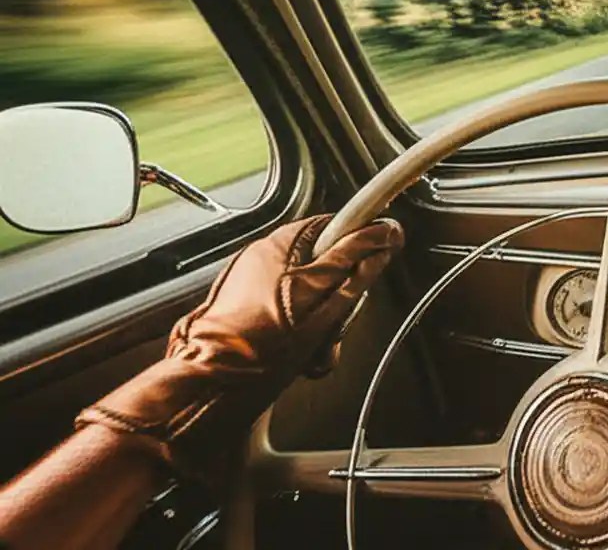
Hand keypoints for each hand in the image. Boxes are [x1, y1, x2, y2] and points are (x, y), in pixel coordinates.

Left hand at [75, 214, 403, 484]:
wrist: (216, 384)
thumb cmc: (262, 343)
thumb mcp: (324, 298)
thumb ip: (358, 262)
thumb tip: (386, 232)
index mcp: (284, 242)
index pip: (338, 227)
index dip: (360, 249)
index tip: (373, 267)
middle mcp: (268, 259)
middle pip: (330, 267)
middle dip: (342, 300)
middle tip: (336, 323)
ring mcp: (259, 287)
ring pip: (316, 297)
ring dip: (326, 326)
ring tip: (317, 348)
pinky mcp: (254, 314)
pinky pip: (295, 317)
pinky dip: (306, 338)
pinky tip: (303, 358)